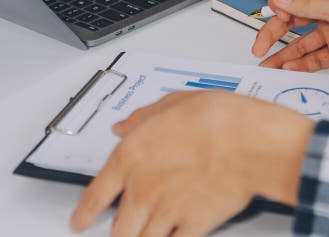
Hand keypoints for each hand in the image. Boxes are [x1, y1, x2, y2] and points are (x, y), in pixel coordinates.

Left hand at [70, 91, 313, 236]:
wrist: (248, 141)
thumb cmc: (216, 119)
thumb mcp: (172, 104)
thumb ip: (142, 119)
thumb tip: (123, 126)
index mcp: (130, 158)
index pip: (95, 196)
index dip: (84, 214)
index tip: (80, 223)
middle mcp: (143, 190)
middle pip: (118, 229)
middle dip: (119, 231)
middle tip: (121, 230)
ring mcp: (167, 212)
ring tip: (146, 235)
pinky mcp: (194, 226)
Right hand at [252, 0, 328, 72]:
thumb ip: (311, 5)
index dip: (278, 2)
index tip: (268, 13)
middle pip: (293, 18)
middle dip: (274, 31)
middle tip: (258, 47)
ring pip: (301, 41)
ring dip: (283, 52)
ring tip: (265, 64)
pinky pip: (314, 58)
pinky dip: (300, 64)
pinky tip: (286, 69)